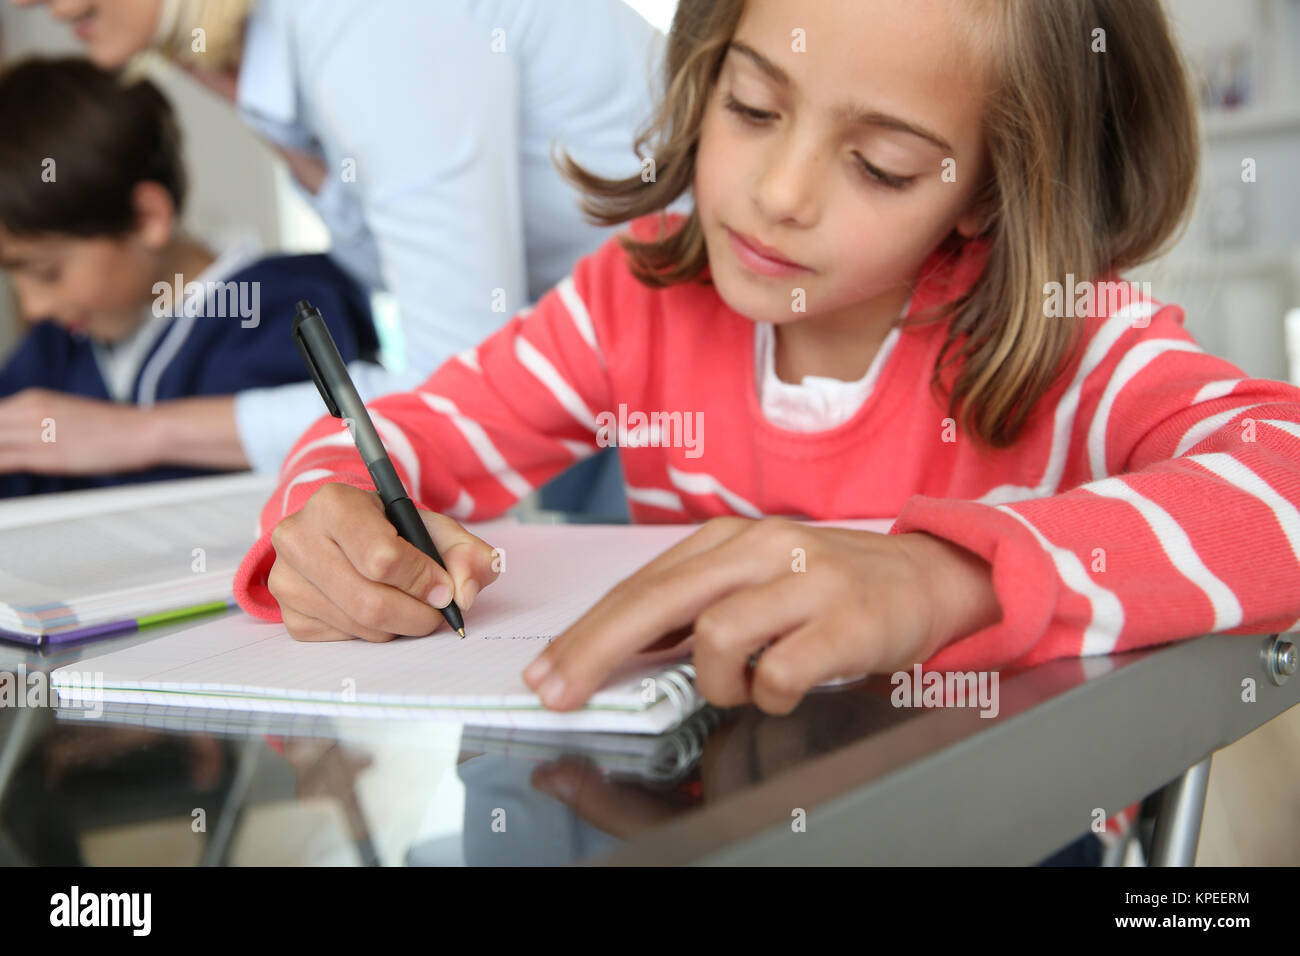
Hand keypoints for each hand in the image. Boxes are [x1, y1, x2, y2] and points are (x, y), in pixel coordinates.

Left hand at [0, 388, 154, 474]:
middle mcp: (28, 411)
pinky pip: (1, 462)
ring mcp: (35, 433)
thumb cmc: (115, 428)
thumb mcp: (68, 416)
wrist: (143, 431)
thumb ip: (39, 424)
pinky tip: (0, 474)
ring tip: (1, 460)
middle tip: (0, 450)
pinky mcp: (44, 456)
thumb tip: (23, 439)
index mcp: (33, 399)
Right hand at [268, 482, 499, 641]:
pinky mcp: (289, 615)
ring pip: (360, 626)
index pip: (382, 558)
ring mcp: (286, 580)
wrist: (346, 534)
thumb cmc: (392, 529)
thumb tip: (465, 594)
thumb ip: (467, 554)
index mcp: (334, 504)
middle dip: (417, 615)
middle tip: (436, 611)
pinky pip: (344, 640)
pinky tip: (377, 608)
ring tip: (408, 603)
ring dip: (399, 626)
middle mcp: (298, 538)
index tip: (444, 588)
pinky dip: (374, 633)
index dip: (422, 580)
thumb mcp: (435, 528)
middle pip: (370, 602)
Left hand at [522, 517, 1000, 715]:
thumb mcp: (754, 578)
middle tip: (560, 692)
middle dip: (596, 651)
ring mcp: (805, 579)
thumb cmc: (828, 586)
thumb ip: (695, 604)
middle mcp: (761, 547)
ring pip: (716, 637)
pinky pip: (779, 672)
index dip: (585, 634)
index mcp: (728, 538)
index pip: (640, 587)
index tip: (547, 672)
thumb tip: (621, 648)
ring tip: (744, 687)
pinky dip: (771, 696)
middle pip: (656, 601)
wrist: (928, 577)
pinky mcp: (847, 618)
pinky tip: (786, 690)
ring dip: (716, 682)